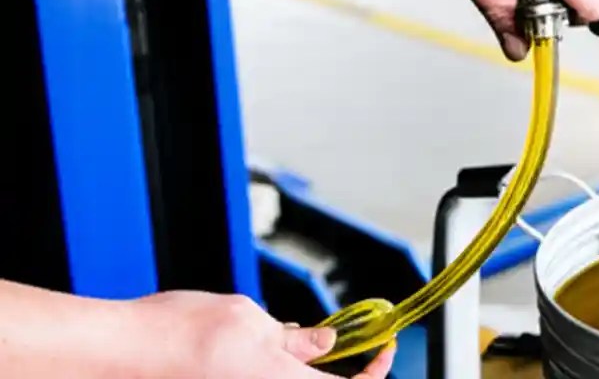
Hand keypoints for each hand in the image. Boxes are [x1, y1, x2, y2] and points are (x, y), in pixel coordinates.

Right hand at [128, 292, 394, 378]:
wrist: (122, 354)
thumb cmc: (184, 334)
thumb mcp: (253, 320)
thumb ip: (294, 339)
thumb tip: (325, 342)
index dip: (376, 369)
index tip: (386, 346)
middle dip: (332, 364)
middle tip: (338, 337)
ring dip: (296, 363)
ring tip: (287, 334)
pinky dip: (267, 366)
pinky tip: (255, 343)